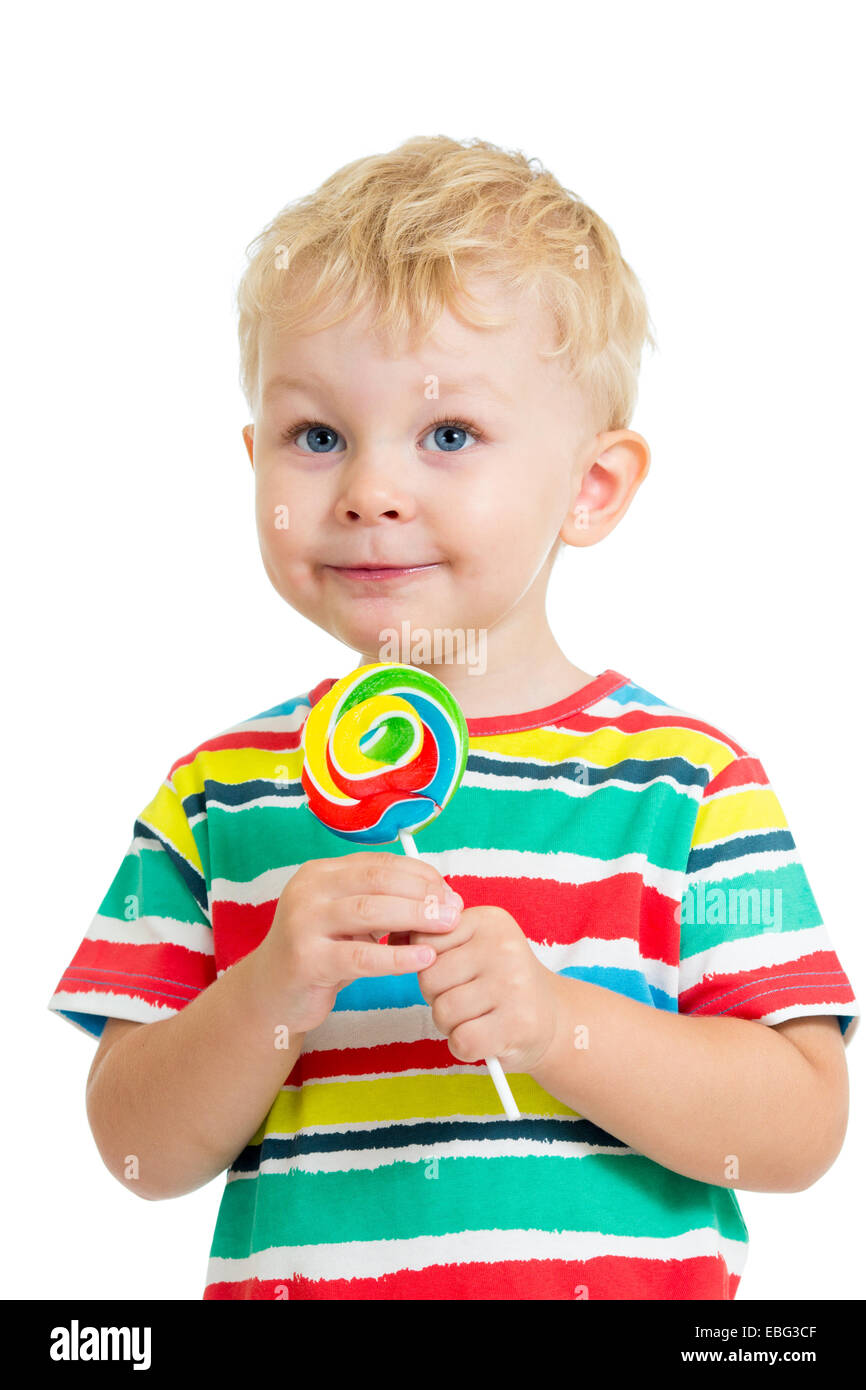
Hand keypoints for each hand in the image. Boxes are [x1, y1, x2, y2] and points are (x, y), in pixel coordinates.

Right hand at [256, 853, 462, 1034]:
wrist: (271, 994)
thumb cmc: (321, 953)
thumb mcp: (348, 919)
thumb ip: (384, 902)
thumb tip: (443, 896)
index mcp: (320, 872)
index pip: (379, 863)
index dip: (420, 875)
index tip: (449, 893)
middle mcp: (308, 890)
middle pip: (377, 880)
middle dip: (423, 893)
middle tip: (454, 911)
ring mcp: (302, 923)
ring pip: (370, 911)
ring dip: (415, 917)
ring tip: (446, 928)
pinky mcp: (306, 960)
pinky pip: (360, 957)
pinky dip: (397, 957)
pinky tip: (424, 959)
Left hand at [397, 904, 560, 1073]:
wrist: (554, 1019)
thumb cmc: (499, 983)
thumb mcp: (473, 948)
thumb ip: (436, 940)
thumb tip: (391, 936)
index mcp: (488, 919)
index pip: (424, 941)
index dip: (429, 966)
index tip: (456, 972)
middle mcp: (504, 946)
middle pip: (429, 977)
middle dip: (437, 997)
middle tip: (467, 1000)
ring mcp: (514, 984)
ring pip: (443, 1011)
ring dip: (451, 1024)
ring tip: (477, 1017)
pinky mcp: (518, 1023)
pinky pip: (462, 1040)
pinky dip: (464, 1047)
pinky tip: (485, 1038)